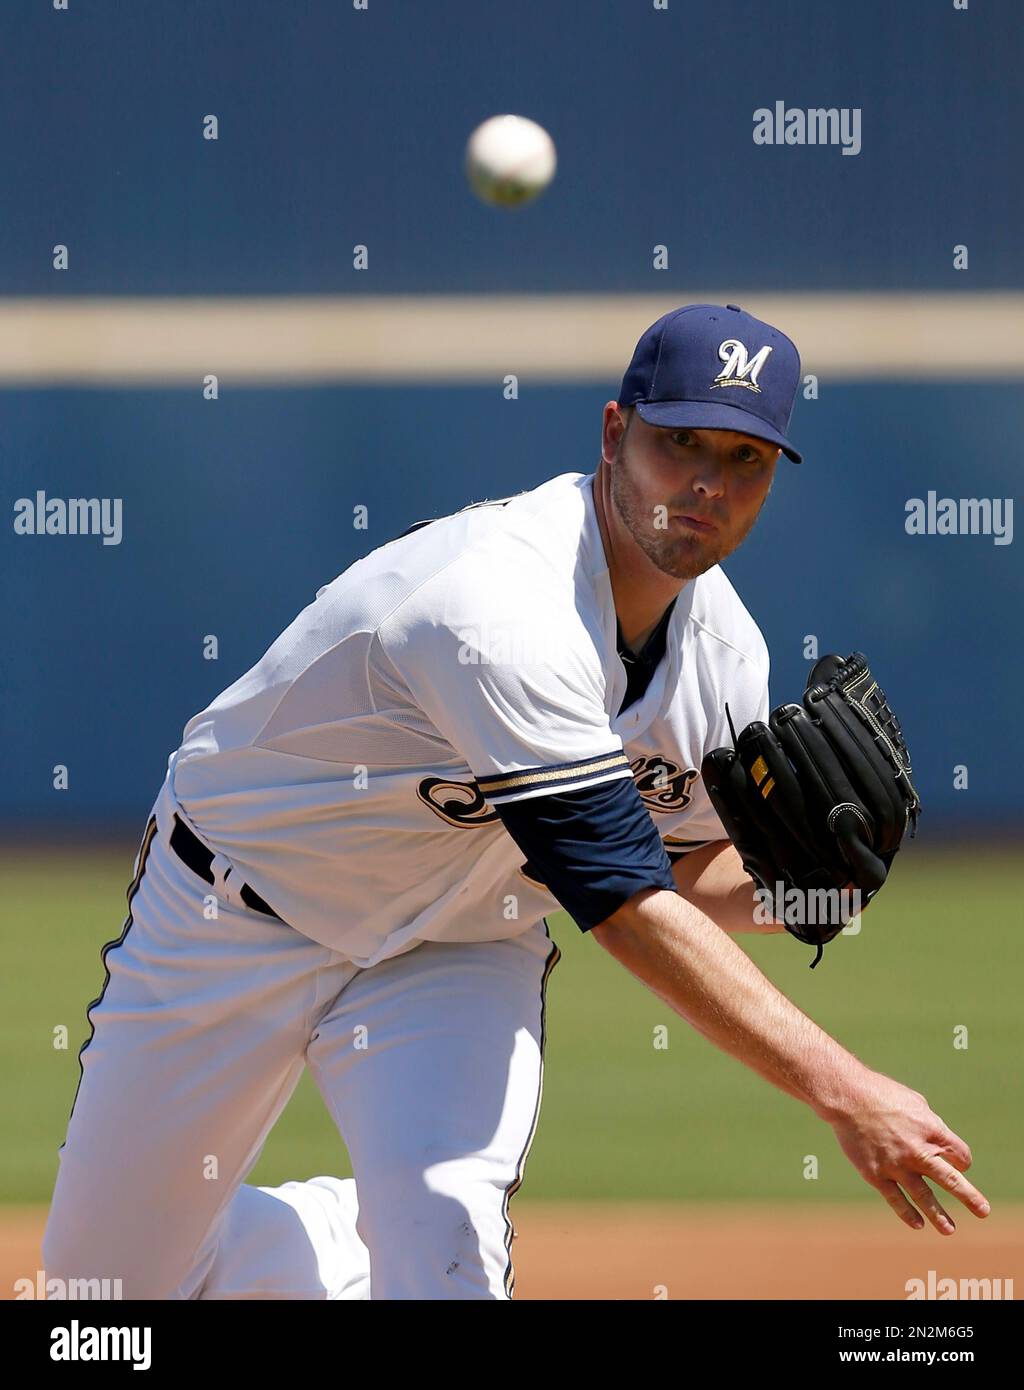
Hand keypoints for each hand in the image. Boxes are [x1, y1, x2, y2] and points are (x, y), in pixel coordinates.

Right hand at [826, 1070, 989, 1232]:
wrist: (847, 1097)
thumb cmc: (882, 1093)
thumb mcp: (915, 1102)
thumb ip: (930, 1124)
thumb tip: (939, 1141)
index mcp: (932, 1130)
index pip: (959, 1155)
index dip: (960, 1159)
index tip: (955, 1162)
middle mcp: (918, 1151)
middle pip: (951, 1180)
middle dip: (969, 1197)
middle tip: (983, 1210)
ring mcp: (897, 1165)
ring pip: (924, 1197)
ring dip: (939, 1215)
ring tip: (950, 1230)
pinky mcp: (876, 1174)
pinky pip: (896, 1199)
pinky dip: (907, 1213)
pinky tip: (918, 1223)